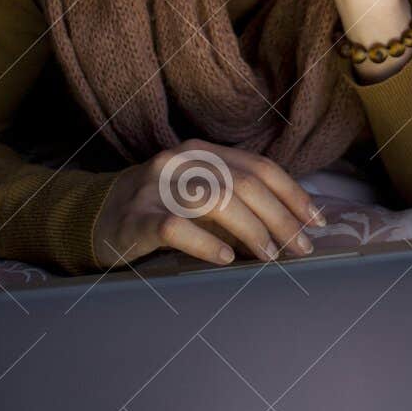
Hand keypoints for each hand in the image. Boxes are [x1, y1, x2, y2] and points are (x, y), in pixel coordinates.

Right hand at [92, 139, 326, 269]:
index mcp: (201, 151)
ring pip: (215, 199)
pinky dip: (205, 243)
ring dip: (251, 230)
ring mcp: (156, 188)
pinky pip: (176, 227)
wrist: (94, 216)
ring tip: (270, 256)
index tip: (317, 222)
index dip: (293, 194)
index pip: (259, 167)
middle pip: (243, 183)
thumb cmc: (160, 208)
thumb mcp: (199, 194)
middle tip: (300, 249)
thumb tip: (293, 226)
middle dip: (280, 218)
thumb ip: (238, 201)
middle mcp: (180, 161)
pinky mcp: (135, 218)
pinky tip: (224, 260)